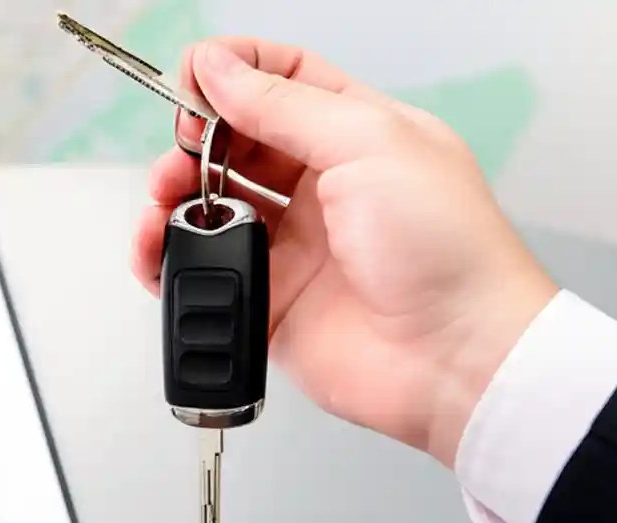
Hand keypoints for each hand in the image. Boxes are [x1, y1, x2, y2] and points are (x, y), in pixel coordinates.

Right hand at [135, 38, 557, 465]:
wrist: (455, 360)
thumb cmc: (448, 252)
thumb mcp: (369, 144)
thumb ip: (284, 104)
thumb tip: (219, 68)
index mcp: (358, 134)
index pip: (284, 80)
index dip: (235, 70)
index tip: (194, 77)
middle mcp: (323, 187)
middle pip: (236, 143)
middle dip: (196, 137)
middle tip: (183, 147)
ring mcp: (294, 245)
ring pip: (210, 205)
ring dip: (175, 195)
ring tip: (168, 200)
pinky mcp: (268, 301)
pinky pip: (202, 272)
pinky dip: (167, 258)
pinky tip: (162, 248)